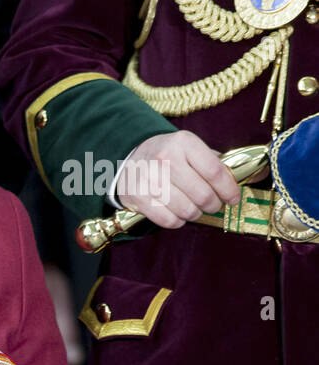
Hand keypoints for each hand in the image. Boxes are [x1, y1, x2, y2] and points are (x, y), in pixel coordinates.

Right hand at [116, 131, 239, 228]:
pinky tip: (177, 213)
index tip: (233, 198)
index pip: (215, 172)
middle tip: (213, 205)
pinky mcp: (138, 197)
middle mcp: (165, 159)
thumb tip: (236, 181)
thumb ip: (212, 161)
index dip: (228, 190)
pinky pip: (169, 220)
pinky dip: (178, 221)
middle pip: (203, 195)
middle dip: (213, 205)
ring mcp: (149, 179)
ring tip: (194, 208)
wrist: (129, 158)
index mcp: (183, 143)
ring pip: (187, 210)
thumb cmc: (167, 155)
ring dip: (196, 213)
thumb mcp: (188, 148)